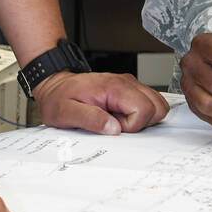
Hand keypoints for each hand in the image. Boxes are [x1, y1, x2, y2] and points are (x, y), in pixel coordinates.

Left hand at [33, 70, 168, 134]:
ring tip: (117, 118)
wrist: (54, 85)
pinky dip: (140, 114)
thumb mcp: (66, 112)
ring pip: (158, 104)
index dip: (131, 125)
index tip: (113, 125)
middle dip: (141, 122)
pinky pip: (149, 103)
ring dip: (143, 118)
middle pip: (158, 106)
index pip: (144, 109)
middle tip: (117, 122)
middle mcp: (126, 82)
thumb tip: (114, 129)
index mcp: (113, 87)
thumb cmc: (59, 98)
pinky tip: (120, 115)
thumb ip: (91, 120)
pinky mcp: (128, 90)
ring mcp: (129, 85)